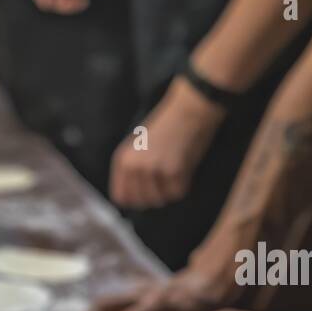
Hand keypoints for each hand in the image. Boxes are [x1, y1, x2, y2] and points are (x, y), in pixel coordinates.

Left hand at [110, 78, 225, 208]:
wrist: (190, 108)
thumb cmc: (167, 126)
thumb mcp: (138, 147)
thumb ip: (131, 170)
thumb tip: (131, 200)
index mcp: (123, 160)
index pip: (121, 197)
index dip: (134, 201)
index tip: (145, 196)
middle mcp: (135, 166)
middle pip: (141, 202)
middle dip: (154, 197)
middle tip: (165, 184)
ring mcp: (154, 169)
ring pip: (159, 200)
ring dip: (168, 192)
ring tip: (174, 174)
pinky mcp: (174, 170)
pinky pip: (177, 193)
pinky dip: (183, 186)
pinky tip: (185, 169)